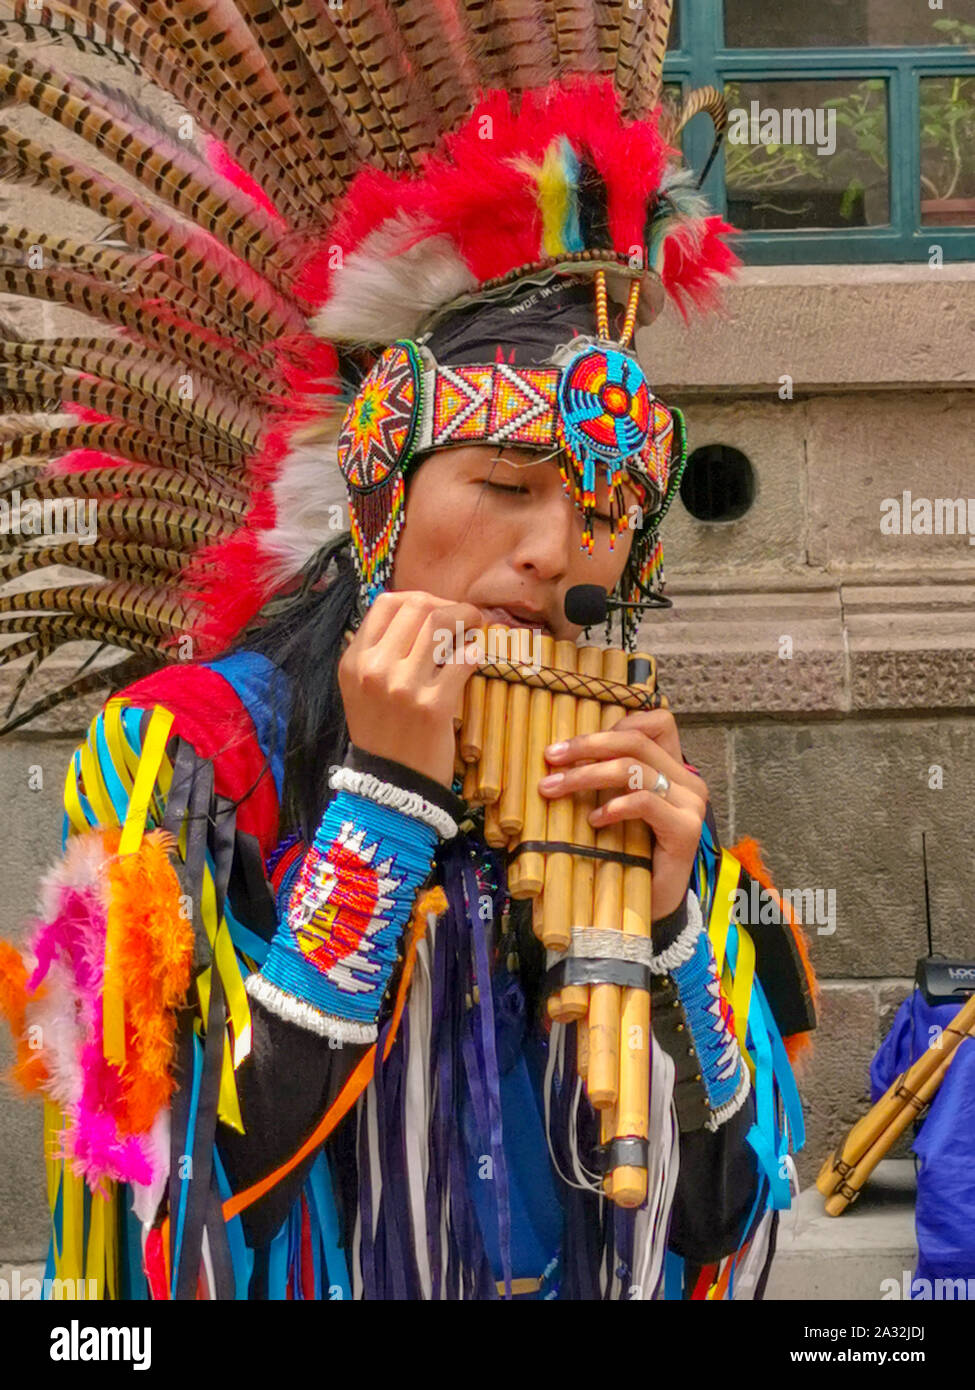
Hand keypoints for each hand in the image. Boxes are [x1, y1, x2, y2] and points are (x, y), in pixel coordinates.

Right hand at [339, 591, 485, 788]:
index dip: (420, 598)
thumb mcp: (363, 690)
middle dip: (449, 604)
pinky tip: (477, 657)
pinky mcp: (432, 706)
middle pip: (418, 607)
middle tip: (466, 618)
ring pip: (441, 624)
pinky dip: (476, 652)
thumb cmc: (384, 735)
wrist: (392, 788)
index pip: (387, 603)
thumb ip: (381, 652)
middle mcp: (373, 668)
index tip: (439, 610)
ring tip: (476, 629)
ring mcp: (402, 687)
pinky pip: (463, 660)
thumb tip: (420, 611)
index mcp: (354, 661)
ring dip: (467, 619)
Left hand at [538, 708, 708, 920]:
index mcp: (672, 769)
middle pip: (636, 741)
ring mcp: (690, 804)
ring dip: (586, 775)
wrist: (652, 906)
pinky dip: (613, 805)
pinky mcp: (686, 829)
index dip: (614, 724)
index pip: (656, 722)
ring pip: (633, 768)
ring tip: (554, 789)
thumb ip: (606, 779)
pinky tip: (594, 819)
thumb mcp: (614, 808)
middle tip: (550, 758)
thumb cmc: (628, 855)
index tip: (571, 745)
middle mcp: (687, 781)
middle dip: (586, 746)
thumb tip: (560, 753)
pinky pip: (645, 802)